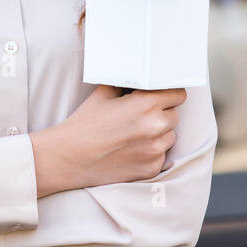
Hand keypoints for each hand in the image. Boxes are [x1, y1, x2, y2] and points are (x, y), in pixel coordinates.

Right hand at [29, 84, 187, 195]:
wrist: (68, 158)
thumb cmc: (84, 124)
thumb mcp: (104, 93)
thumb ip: (128, 84)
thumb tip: (141, 77)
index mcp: (146, 104)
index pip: (178, 94)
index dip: (169, 94)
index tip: (161, 98)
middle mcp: (155, 126)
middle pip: (174, 115)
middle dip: (161, 114)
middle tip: (140, 117)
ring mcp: (155, 150)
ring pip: (170, 136)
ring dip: (158, 134)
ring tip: (133, 135)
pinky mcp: (151, 168)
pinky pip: (161, 155)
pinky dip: (150, 153)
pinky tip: (130, 150)